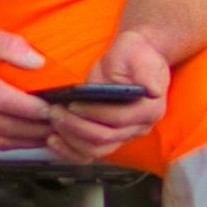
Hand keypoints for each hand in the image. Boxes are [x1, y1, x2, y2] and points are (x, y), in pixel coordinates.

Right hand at [0, 26, 53, 149]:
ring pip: (0, 141)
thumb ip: (9, 45)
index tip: (53, 108)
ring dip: (29, 141)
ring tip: (53, 134)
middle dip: (37, 128)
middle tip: (62, 123)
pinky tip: (32, 138)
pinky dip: (14, 144)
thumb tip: (37, 62)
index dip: (30, 108)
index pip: (3, 100)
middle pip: (5, 126)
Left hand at [43, 27, 169, 162]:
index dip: (94, 113)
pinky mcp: (108, 137)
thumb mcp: (140, 53)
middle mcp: (138, 127)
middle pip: (104, 139)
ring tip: (53, 122)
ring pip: (95, 150)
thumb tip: (153, 90)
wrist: (131, 59)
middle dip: (75, 126)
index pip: (119, 119)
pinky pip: (88, 153)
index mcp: (149, 109)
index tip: (73, 103)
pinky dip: (69, 150)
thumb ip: (146, 71)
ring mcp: (122, 135)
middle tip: (56, 112)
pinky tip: (54, 140)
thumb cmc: (134, 55)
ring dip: (70, 139)